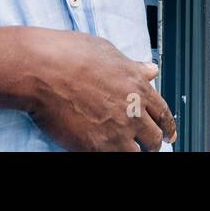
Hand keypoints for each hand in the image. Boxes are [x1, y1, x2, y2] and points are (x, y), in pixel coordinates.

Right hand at [16, 29, 176, 150]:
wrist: (41, 70)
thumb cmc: (68, 55)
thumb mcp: (106, 52)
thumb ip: (131, 66)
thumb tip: (150, 69)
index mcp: (137, 85)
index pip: (163, 113)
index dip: (167, 126)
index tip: (168, 133)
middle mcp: (132, 110)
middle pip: (154, 138)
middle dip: (153, 143)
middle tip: (148, 145)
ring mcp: (116, 131)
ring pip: (138, 154)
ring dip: (133, 152)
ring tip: (124, 150)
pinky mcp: (97, 147)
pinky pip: (115, 159)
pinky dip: (112, 155)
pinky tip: (104, 150)